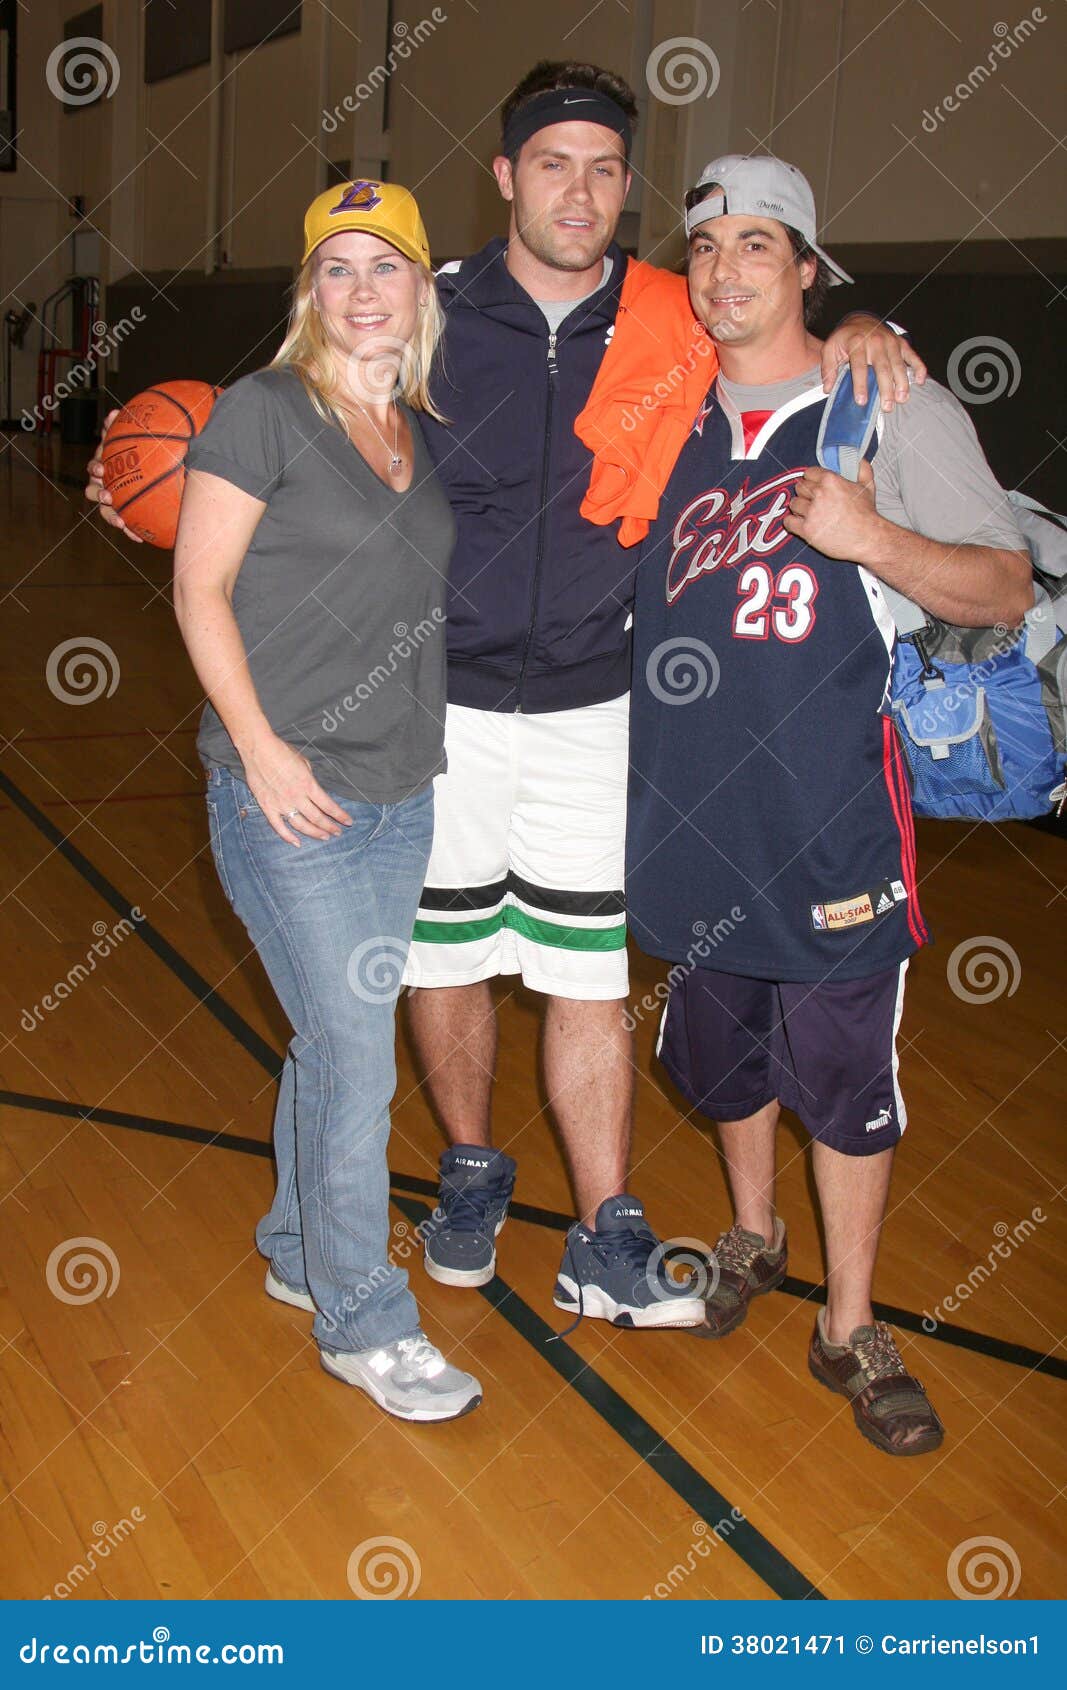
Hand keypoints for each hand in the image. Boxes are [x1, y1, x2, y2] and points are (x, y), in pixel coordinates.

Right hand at [85, 409, 143, 540]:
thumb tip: (113, 412)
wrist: (151, 471)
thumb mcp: (128, 440)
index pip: (94, 468)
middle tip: (108, 495)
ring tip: (121, 522)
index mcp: (103, 468)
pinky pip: (124, 524)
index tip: (101, 469)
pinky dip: (130, 531)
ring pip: (106, 512)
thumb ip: (118, 428)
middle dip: (98, 494)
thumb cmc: (136, 453)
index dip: (95, 469)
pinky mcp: (124, 515)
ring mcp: (112, 501)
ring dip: (111, 517)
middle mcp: (103, 485)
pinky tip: (140, 539)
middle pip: (93, 492)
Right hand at [241, 736, 352, 845]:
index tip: (348, 821)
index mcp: (308, 785)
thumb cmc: (282, 751)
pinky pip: (278, 826)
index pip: (328, 805)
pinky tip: (297, 843)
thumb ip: (310, 779)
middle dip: (330, 827)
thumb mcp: (304, 762)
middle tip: (338, 832)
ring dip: (314, 833)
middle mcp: (297, 797)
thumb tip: (313, 789)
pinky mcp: (267, 806)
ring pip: (301, 825)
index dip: (340, 815)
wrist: (258, 749)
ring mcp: (281, 804)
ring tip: (324, 837)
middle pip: (317, 818)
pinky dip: (288, 837)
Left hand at [783, 459, 882, 562]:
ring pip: (794, 504)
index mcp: (831, 480)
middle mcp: (819, 494)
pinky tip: (800, 524)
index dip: (811, 480)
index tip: (814, 486)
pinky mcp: (807, 530)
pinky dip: (792, 523)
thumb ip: (863, 470)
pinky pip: (788, 522)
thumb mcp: (868, 487)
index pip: (809, 473)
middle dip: (805, 494)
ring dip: (799, 508)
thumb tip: (860, 460)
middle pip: (799, 487)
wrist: (868, 539)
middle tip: (812, 501)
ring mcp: (812, 512)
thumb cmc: (867, 514)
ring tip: (809, 514)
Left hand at [820, 314, 926, 410]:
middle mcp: (876, 342)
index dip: (860, 384)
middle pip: (882, 367)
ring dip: (902, 382)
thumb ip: (828, 367)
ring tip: (902, 399)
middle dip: (886, 388)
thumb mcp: (830, 348)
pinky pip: (912, 355)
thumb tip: (828, 388)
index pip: (859, 366)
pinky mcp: (900, 343)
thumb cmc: (845, 338)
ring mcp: (890, 342)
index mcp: (857, 343)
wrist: (860, 319)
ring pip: (898, 364)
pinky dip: (918, 367)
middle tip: (887, 406)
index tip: (861, 401)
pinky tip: (921, 381)